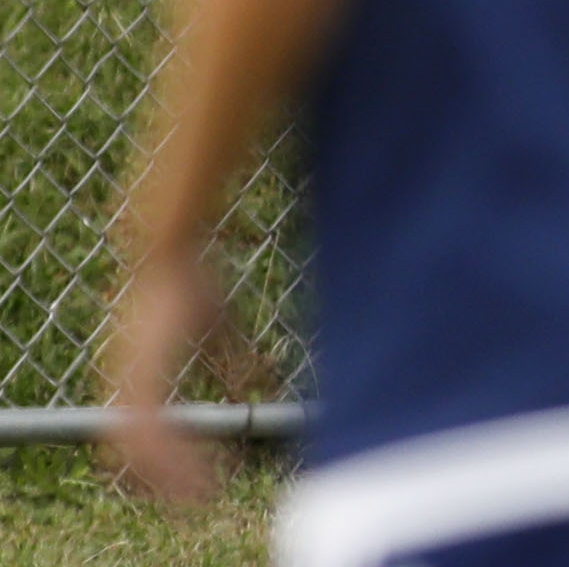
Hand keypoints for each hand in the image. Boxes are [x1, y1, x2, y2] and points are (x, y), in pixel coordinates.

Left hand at [101, 250, 223, 501]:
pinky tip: (195, 462)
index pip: (145, 429)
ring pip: (138, 447)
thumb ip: (231, 361)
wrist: (173, 258)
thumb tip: (253, 388)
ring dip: (169, 474)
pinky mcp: (139, 376)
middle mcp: (127, 383)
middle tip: (198, 498)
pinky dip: (171, 454)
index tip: (196, 473)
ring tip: (201, 492)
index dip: (165, 457)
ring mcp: (129, 380)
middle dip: (165, 478)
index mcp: (142, 373)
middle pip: (133, 449)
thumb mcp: (219, 329)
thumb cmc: (193, 284)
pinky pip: (150, 430)